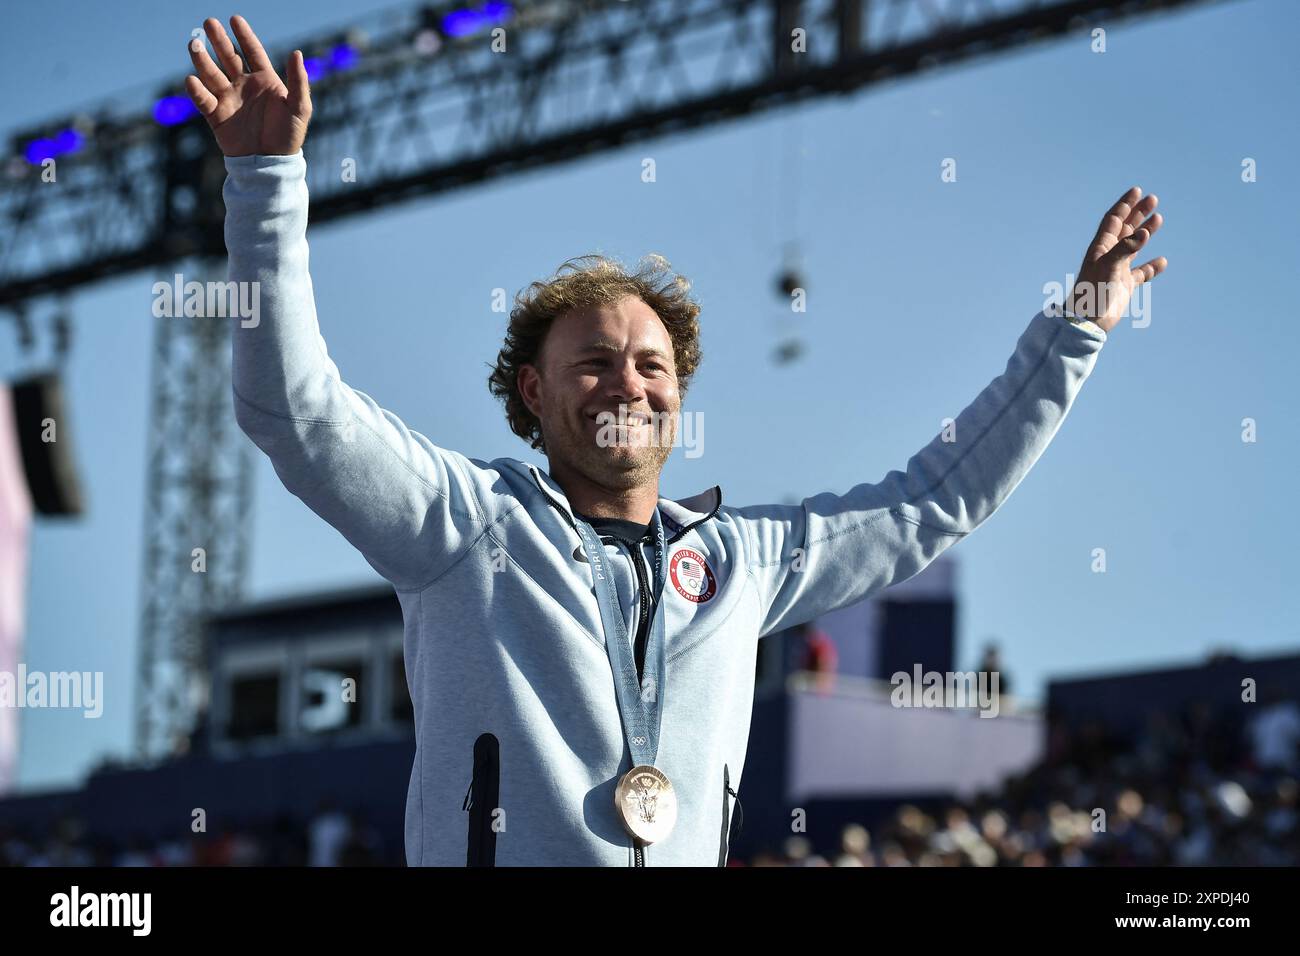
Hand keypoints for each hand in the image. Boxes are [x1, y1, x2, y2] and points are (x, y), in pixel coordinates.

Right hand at [184, 15, 311, 156]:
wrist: (272, 164)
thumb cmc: (289, 136)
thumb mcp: (300, 108)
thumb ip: (298, 81)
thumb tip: (297, 52)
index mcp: (264, 81)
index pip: (252, 52)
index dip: (244, 35)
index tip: (234, 18)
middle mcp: (244, 86)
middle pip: (228, 57)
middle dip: (218, 40)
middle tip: (209, 22)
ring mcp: (229, 99)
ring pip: (212, 74)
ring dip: (202, 60)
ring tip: (194, 44)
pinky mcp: (217, 116)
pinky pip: (204, 100)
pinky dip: (197, 90)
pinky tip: (192, 79)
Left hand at [1067, 186, 1167, 332]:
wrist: (1087, 321)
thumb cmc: (1093, 292)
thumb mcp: (1108, 266)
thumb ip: (1125, 248)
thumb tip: (1144, 233)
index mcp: (1100, 248)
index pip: (1113, 220)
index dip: (1124, 205)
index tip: (1137, 191)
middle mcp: (1109, 256)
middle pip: (1125, 228)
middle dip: (1137, 213)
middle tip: (1153, 199)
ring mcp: (1117, 270)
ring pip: (1134, 246)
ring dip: (1145, 232)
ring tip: (1158, 218)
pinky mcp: (1124, 286)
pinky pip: (1141, 273)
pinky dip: (1151, 267)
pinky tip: (1161, 261)